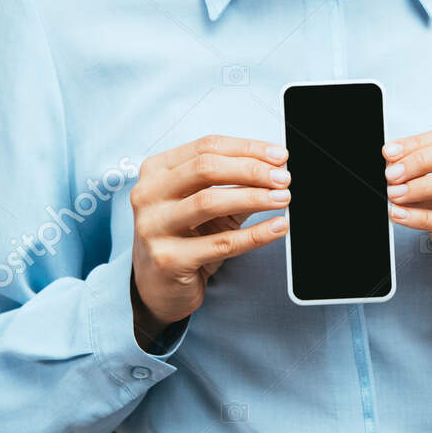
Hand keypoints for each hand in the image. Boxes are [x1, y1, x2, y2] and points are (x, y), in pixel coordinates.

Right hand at [128, 134, 290, 348]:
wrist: (157, 285)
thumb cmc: (184, 237)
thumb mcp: (205, 202)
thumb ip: (233, 183)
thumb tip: (275, 169)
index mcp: (157, 170)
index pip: (207, 147)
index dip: (248, 148)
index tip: (279, 156)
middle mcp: (149, 194)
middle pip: (206, 168)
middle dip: (252, 170)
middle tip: (282, 178)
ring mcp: (154, 227)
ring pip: (210, 201)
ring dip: (254, 198)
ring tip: (282, 199)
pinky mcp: (168, 259)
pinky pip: (221, 243)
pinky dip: (255, 234)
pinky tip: (276, 227)